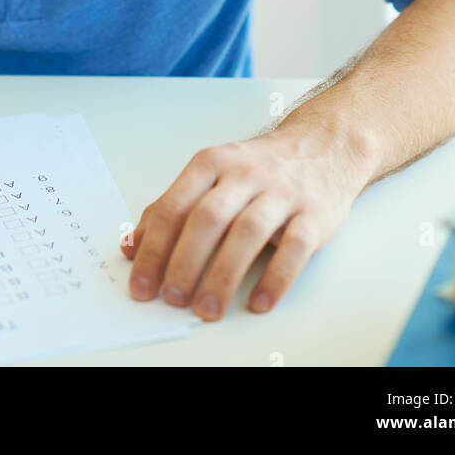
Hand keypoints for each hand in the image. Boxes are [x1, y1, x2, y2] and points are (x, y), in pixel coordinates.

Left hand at [120, 131, 370, 319]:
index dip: (153, 248)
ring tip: (207, 309)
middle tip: (171, 298)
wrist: (322, 145)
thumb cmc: (258, 168)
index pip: (174, 207)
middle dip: (184, 263)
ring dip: (223, 275)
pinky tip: (258, 302)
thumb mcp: (211, 174)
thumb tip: (132, 246)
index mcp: (212, 164)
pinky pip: (294, 248)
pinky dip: (275, 278)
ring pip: (247, 233)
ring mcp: (281, 193)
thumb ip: (172, 207)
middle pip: (207, 218)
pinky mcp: (314, 214)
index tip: (141, 284)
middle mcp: (244, 174)